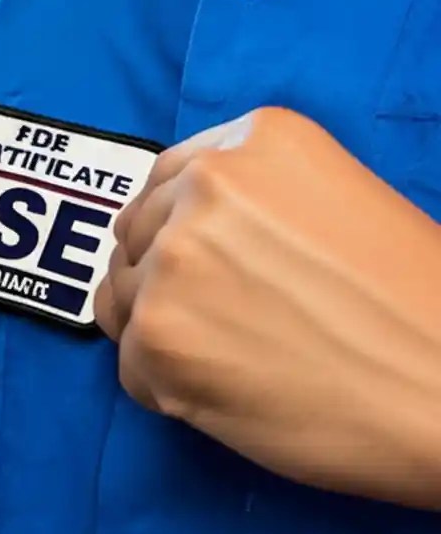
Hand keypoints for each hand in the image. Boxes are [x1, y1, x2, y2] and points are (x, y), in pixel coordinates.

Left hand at [95, 107, 440, 507]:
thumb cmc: (417, 309)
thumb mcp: (340, 203)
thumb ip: (252, 201)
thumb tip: (174, 230)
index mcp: (256, 141)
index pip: (166, 180)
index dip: (177, 229)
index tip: (205, 264)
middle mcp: (205, 187)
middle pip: (136, 236)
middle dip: (165, 279)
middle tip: (229, 322)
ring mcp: (173, 261)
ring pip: (122, 298)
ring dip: (161, 331)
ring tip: (236, 357)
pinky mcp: (157, 336)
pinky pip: (130, 366)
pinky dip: (166, 388)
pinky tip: (231, 393)